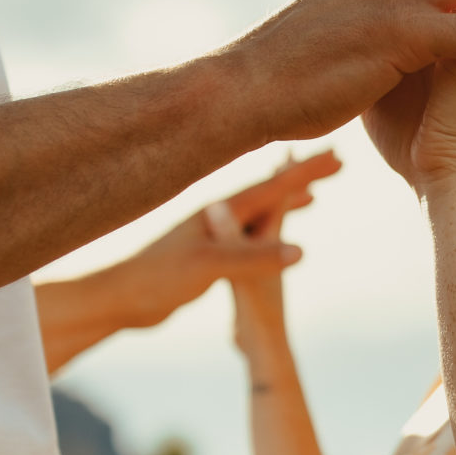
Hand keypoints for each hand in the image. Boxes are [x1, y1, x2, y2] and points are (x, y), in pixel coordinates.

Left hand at [116, 150, 339, 325]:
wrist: (118, 298)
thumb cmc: (156, 278)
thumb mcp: (209, 267)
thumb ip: (251, 258)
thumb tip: (300, 251)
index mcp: (221, 211)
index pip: (273, 185)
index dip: (306, 171)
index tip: (337, 156)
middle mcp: (217, 214)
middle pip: (269, 189)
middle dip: (302, 176)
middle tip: (336, 164)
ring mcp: (210, 232)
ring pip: (258, 210)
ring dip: (285, 200)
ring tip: (313, 197)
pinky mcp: (204, 252)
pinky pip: (246, 233)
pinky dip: (266, 228)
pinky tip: (268, 237)